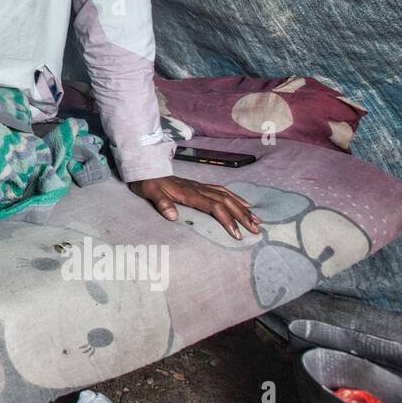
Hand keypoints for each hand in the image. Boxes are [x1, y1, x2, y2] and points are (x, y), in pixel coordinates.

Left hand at [128, 175, 260, 239]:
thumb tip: (173, 216)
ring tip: (257, 220)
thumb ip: (161, 203)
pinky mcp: (199, 186)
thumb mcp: (149, 192)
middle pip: (226, 202)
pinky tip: (244, 203)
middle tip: (256, 230)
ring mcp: (200, 186)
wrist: (145, 168)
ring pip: (227, 196)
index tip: (237, 235)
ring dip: (243, 208)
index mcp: (189, 193)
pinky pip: (222, 191)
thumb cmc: (147, 182)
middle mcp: (198, 189)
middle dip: (243, 217)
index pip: (214, 207)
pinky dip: (236, 198)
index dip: (227, 220)